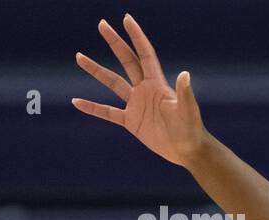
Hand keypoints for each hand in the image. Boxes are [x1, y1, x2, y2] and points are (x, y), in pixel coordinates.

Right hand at [72, 14, 204, 165]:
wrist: (188, 151)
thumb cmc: (191, 130)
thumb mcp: (187, 110)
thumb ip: (184, 93)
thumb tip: (185, 74)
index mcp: (157, 84)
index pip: (144, 54)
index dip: (136, 36)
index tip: (126, 19)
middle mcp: (145, 90)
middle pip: (127, 60)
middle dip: (115, 42)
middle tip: (102, 24)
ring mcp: (136, 105)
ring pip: (113, 83)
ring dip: (96, 70)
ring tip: (79, 56)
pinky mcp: (131, 121)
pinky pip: (107, 112)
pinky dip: (92, 107)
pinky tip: (76, 101)